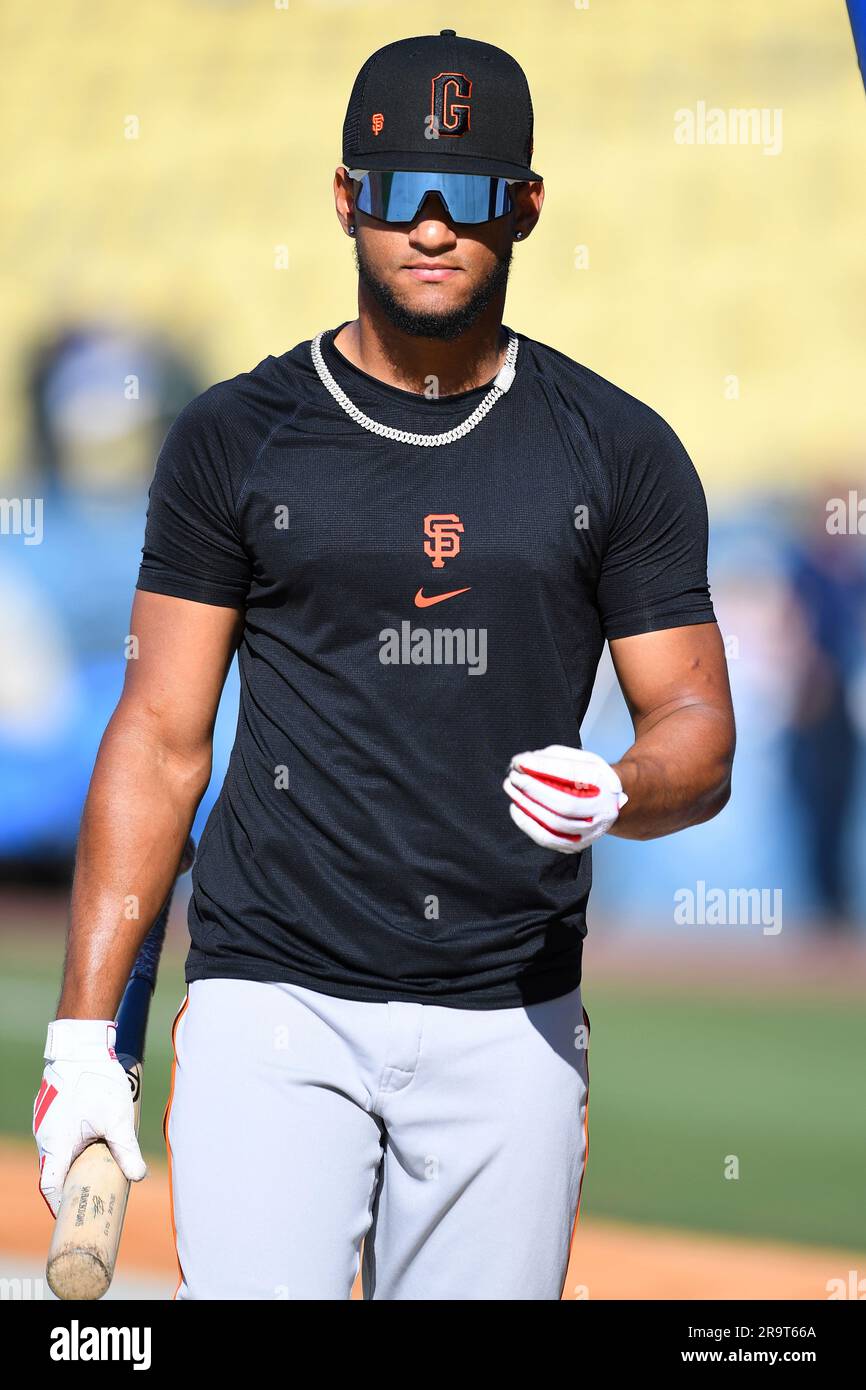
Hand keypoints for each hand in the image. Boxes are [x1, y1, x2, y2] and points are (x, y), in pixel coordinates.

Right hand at [33, 1019, 146, 1216]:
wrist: (82, 1047)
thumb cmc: (97, 1083)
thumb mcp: (117, 1119)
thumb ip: (126, 1150)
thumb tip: (139, 1177)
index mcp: (56, 1144)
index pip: (50, 1186)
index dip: (59, 1204)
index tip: (72, 1214)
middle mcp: (45, 1136)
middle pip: (52, 1171)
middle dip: (68, 1186)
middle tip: (88, 1196)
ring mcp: (45, 1122)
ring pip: (55, 1153)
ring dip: (69, 1164)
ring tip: (90, 1173)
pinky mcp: (50, 1111)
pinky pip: (56, 1137)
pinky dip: (68, 1147)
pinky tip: (86, 1145)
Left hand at [503, 744, 627, 853]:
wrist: (607, 803)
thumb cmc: (589, 778)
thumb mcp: (580, 758)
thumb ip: (553, 757)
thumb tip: (523, 762)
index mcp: (605, 782)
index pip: (571, 774)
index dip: (541, 767)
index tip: (520, 761)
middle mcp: (603, 809)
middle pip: (565, 803)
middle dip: (532, 788)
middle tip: (514, 776)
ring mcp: (591, 831)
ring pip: (554, 823)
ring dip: (526, 805)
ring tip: (511, 789)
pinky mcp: (576, 845)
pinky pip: (547, 839)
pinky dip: (527, 824)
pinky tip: (516, 808)